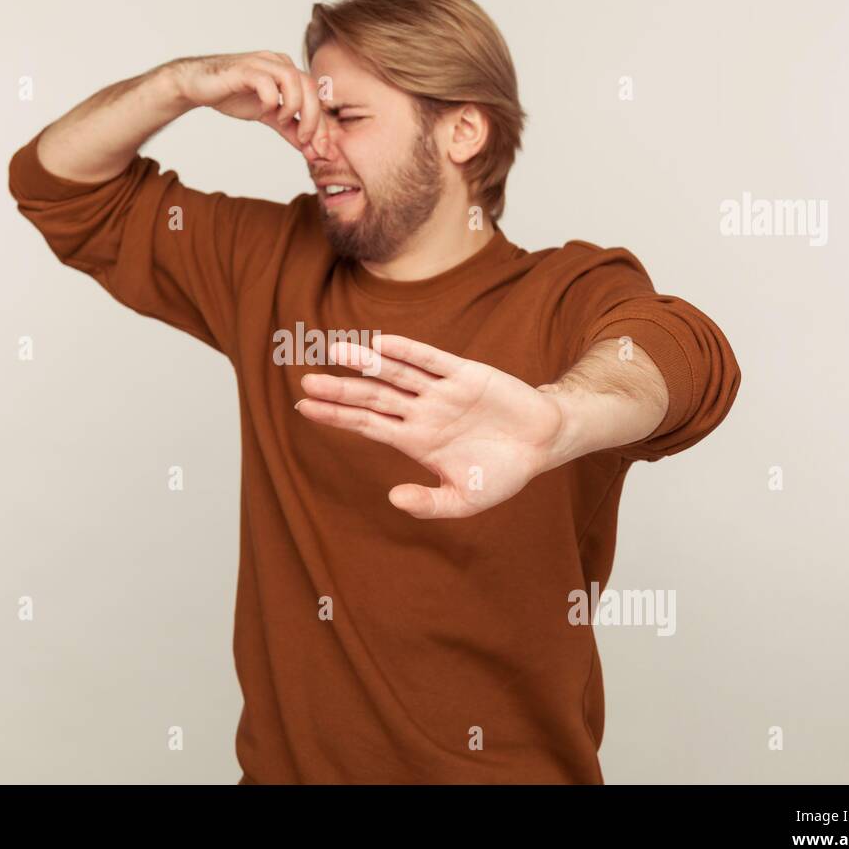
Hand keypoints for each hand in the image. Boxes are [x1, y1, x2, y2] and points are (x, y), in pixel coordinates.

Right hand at [169, 51, 327, 158]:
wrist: (197, 86)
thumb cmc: (232, 95)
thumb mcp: (268, 116)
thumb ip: (289, 129)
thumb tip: (311, 150)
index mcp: (288, 72)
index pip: (315, 97)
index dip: (323, 126)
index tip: (323, 153)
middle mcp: (279, 63)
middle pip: (310, 87)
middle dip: (314, 120)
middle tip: (307, 144)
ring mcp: (262, 63)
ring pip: (293, 79)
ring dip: (295, 107)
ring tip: (284, 122)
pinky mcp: (244, 69)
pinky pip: (266, 81)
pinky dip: (271, 100)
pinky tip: (264, 111)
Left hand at [294, 334, 568, 518]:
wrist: (543, 443)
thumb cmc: (501, 472)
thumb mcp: (464, 500)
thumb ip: (429, 504)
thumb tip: (392, 498)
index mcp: (415, 440)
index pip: (367, 423)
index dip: (337, 415)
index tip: (305, 407)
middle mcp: (422, 411)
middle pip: (373, 396)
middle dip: (340, 389)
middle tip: (307, 382)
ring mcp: (441, 391)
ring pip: (396, 374)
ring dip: (367, 363)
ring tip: (335, 351)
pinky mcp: (466, 375)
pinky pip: (432, 361)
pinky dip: (409, 352)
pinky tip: (383, 344)